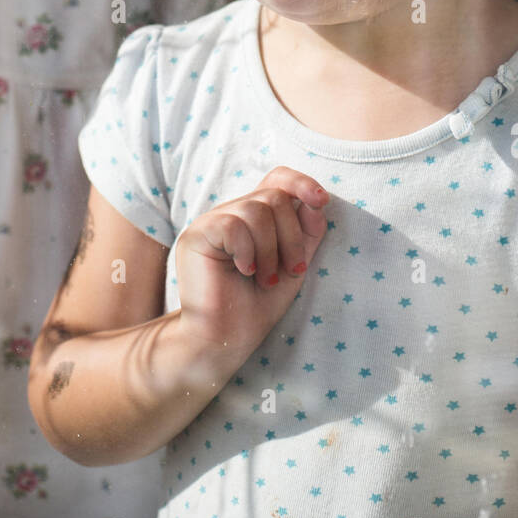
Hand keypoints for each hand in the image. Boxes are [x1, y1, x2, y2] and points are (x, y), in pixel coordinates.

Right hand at [175, 165, 328, 361]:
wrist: (227, 339)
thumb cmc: (258, 304)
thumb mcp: (294, 264)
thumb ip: (307, 232)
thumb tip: (317, 201)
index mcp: (255, 216)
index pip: (277, 178)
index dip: (301, 182)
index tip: (322, 201)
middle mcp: (232, 212)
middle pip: (273, 196)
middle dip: (291, 236)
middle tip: (289, 272)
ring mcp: (211, 221)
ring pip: (255, 209)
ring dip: (270, 249)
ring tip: (265, 278)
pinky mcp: (195, 235)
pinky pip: (231, 225)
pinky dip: (247, 251)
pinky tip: (243, 271)